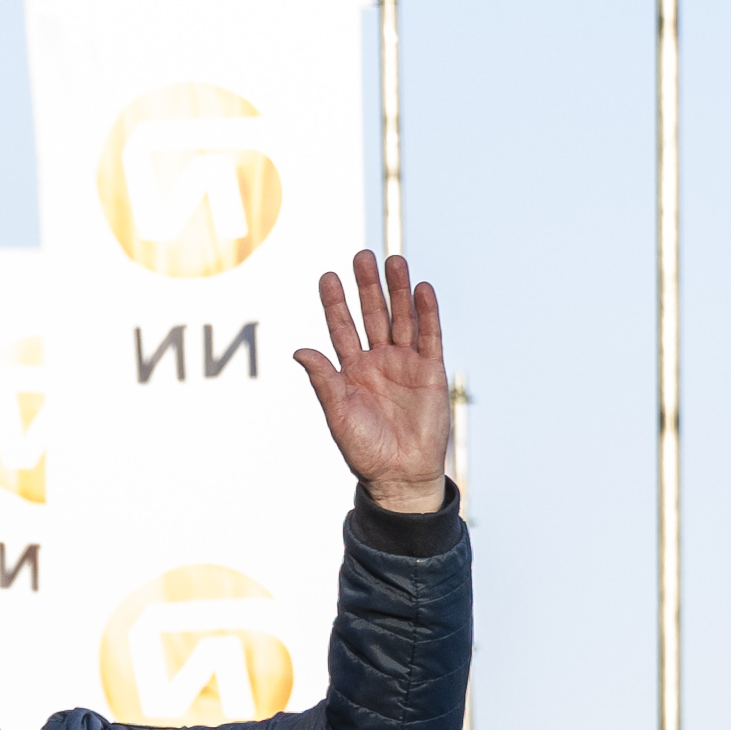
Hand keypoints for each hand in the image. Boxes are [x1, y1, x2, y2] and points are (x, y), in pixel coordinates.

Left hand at [296, 253, 452, 513]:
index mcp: (350, 371)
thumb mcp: (338, 413)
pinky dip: (427, 313)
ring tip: (394, 261)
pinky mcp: (431, 370)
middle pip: (372, 314)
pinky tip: (422, 289)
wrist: (400, 473)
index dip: (335, 303)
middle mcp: (377, 361)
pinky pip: (429, 336)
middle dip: (367, 286)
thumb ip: (323, 380)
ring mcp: (405, 363)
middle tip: (362, 256)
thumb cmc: (364, 449)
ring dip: (398, 290)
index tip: (328, 275)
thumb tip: (299, 350)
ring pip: (401, 318)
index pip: (341, 328)